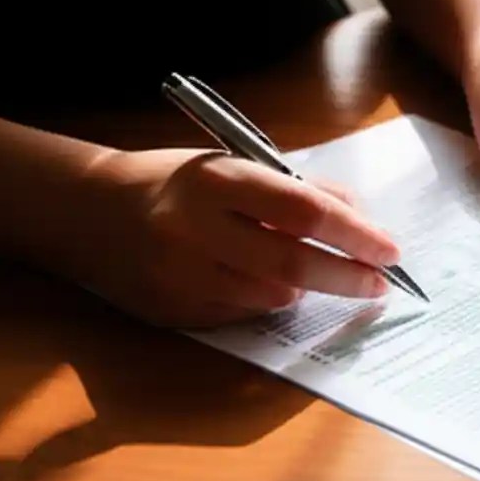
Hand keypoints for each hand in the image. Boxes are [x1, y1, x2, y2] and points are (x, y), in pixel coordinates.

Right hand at [72, 149, 398, 327]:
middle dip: (347, 276)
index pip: (305, 209)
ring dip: (307, 289)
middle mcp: (195, 228)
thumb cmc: (180, 183)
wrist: (88, 212)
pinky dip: (268, 301)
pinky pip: (244, 313)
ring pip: (272, 295)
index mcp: (218, 180)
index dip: (355, 234)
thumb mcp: (235, 166)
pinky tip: (263, 283)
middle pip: (293, 263)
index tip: (391, 250)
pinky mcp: (175, 310)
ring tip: (321, 276)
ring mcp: (181, 274)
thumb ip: (298, 188)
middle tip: (380, 284)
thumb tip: (361, 219)